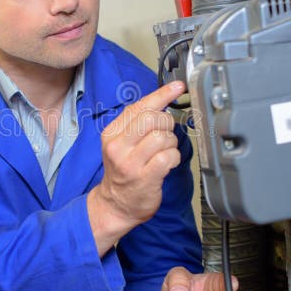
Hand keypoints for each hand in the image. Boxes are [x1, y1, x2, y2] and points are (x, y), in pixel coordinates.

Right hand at [87, 81, 184, 254]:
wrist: (116, 205)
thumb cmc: (124, 172)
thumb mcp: (122, 143)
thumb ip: (138, 123)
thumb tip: (162, 101)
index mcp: (112, 133)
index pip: (140, 106)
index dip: (162, 94)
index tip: (179, 86)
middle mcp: (118, 146)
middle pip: (152, 118)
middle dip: (167, 124)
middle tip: (165, 135)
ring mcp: (130, 163)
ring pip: (162, 137)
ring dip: (171, 143)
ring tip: (164, 152)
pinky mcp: (144, 177)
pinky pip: (168, 156)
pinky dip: (173, 157)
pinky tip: (167, 163)